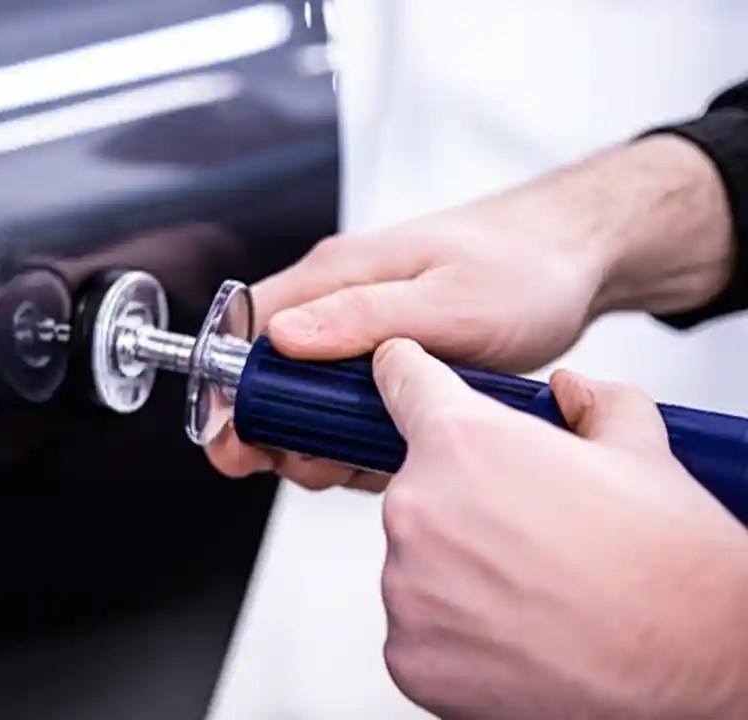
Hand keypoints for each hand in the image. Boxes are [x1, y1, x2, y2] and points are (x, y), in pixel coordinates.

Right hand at [208, 197, 607, 486]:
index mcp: (338, 275)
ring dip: (320, 441)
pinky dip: (360, 439)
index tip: (234, 435)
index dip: (231, 387)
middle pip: (272, 376)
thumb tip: (281, 337)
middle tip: (307, 465)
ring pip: (309, 400)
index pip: (249, 328)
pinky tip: (389, 454)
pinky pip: (352, 408)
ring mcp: (365, 335)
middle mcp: (341, 304)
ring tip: (353, 463)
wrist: (582, 259)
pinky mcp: (392, 362)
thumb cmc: (525, 265)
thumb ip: (363, 317)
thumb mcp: (447, 299)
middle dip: (277, 429)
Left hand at [373, 339, 747, 718]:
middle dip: (462, 504)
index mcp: (460, 441)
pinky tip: (519, 637)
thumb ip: (593, 402)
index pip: (401, 380)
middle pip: (417, 489)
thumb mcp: (641, 450)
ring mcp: (406, 589)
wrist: (699, 664)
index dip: (410, 378)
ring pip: (417, 566)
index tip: (405, 380)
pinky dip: (457, 637)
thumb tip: (569, 389)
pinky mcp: (410, 658)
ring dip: (460, 575)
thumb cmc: (670, 561)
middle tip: (529, 534)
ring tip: (535, 593)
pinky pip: (419, 633)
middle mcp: (416, 508)